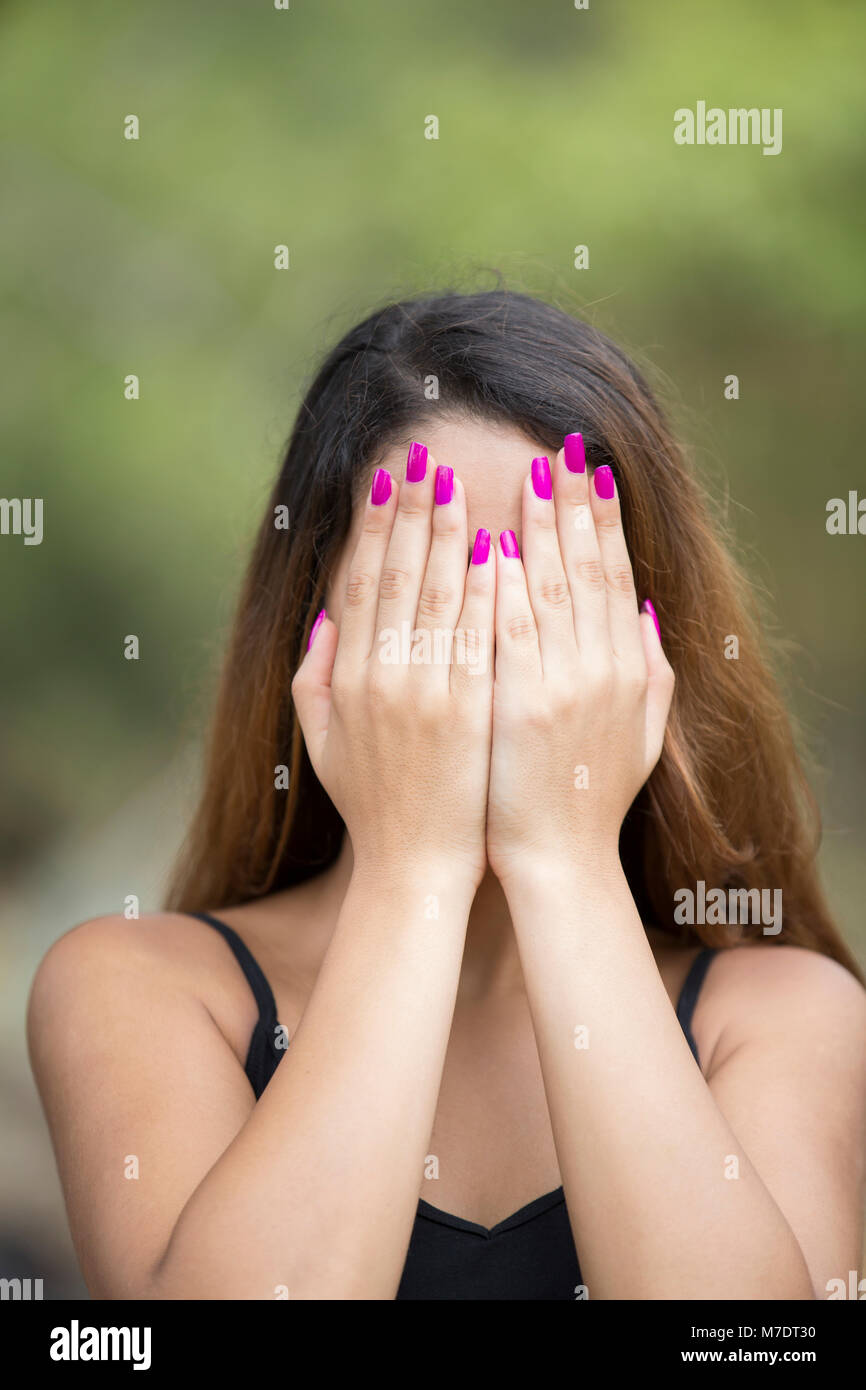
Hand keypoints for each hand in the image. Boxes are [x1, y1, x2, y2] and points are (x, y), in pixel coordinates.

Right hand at [292, 449, 494, 892]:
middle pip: (398, 575)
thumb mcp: (322, 740)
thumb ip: (314, 676)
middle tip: (425, 456)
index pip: (362, 583)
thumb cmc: (373, 802)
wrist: (416, 865)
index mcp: (346, 677)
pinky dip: (484, 590)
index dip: (373, 527)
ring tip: (459, 482)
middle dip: (412, 510)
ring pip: (437, 594)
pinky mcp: (470, 711)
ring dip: (448, 533)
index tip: (386, 481)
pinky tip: (495, 547)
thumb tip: (327, 616)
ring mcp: (426, 692)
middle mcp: (381, 677)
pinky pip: (478, 636)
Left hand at [486, 439, 674, 884]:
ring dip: (534, 527)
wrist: (556, 858)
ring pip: (545, 588)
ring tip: (523, 474)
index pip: (613, 576)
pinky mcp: (515, 705)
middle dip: (572, 503)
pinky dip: (498, 586)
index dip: (604, 520)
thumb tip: (647, 611)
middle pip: (583, 568)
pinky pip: (504, 630)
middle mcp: (599, 669)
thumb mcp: (642, 733)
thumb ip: (652, 671)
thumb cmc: (591, 796)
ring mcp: (558, 686)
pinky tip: (488, 542)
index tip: (592, 470)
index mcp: (627, 669)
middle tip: (560, 446)